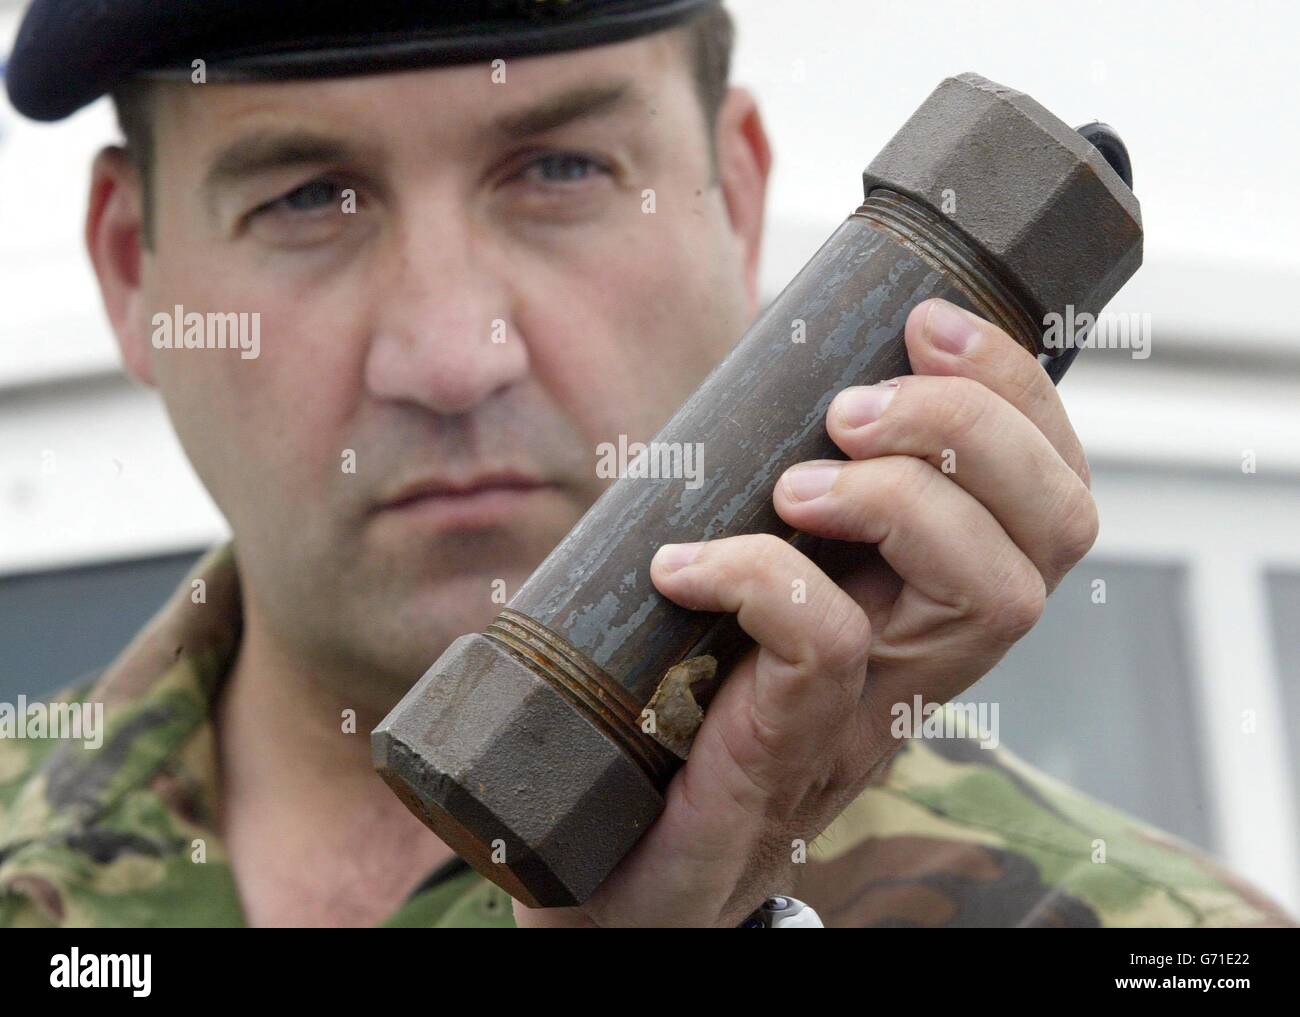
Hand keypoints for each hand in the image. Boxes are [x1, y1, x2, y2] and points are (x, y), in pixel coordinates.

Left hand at [512, 298, 1097, 927]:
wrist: (614, 864)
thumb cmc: (675, 710)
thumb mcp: (745, 582)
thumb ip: (772, 501)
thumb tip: (751, 379)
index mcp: (926, 600)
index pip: (1050, 491)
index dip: (1017, 391)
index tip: (925, 322)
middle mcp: (926, 656)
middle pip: (1054, 529)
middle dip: (973, 424)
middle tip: (855, 407)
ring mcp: (867, 710)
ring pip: (988, 592)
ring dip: (900, 499)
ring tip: (796, 484)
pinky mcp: (787, 751)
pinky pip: (826, 645)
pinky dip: (760, 575)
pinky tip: (683, 566)